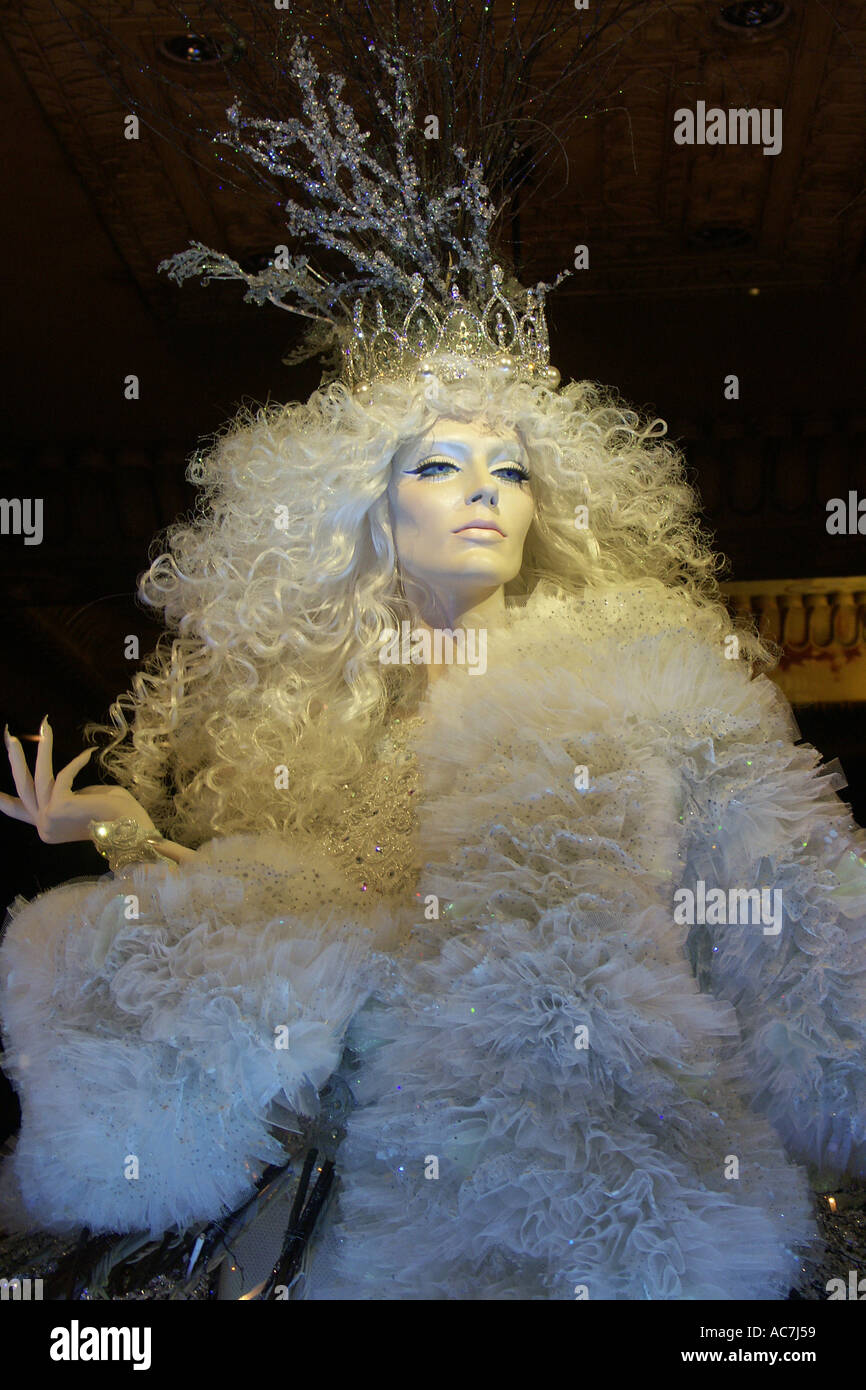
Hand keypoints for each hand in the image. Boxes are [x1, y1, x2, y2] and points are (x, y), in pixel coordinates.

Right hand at [1, 716, 156, 844]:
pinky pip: (63, 776)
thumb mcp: (85, 800)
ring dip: (43, 747)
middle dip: (15, 760)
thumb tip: (61, 778)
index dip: (5, 801)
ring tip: (45, 724)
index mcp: (49, 828)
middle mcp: (44, 827)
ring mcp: (49, 819)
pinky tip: (90, 752)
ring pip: (38, 776)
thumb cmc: (118, 815)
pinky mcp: (59, 807)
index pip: (20, 812)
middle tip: (8, 737)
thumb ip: (67, 791)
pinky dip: (77, 762)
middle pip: (22, 788)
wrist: (134, 830)